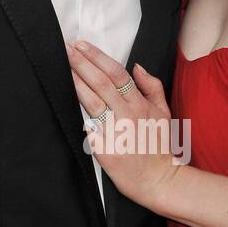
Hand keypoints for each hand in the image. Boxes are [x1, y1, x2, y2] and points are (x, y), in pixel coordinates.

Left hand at [65, 39, 181, 211]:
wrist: (158, 180)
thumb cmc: (159, 147)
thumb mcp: (164, 113)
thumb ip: (152, 87)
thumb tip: (137, 66)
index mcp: (140, 104)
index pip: (117, 74)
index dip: (98, 57)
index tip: (82, 46)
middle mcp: (127, 115)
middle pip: (101, 83)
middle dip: (82, 64)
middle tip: (67, 50)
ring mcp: (115, 132)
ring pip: (91, 102)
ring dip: (75, 83)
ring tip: (63, 68)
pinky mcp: (104, 149)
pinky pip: (88, 129)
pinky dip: (77, 115)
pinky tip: (64, 101)